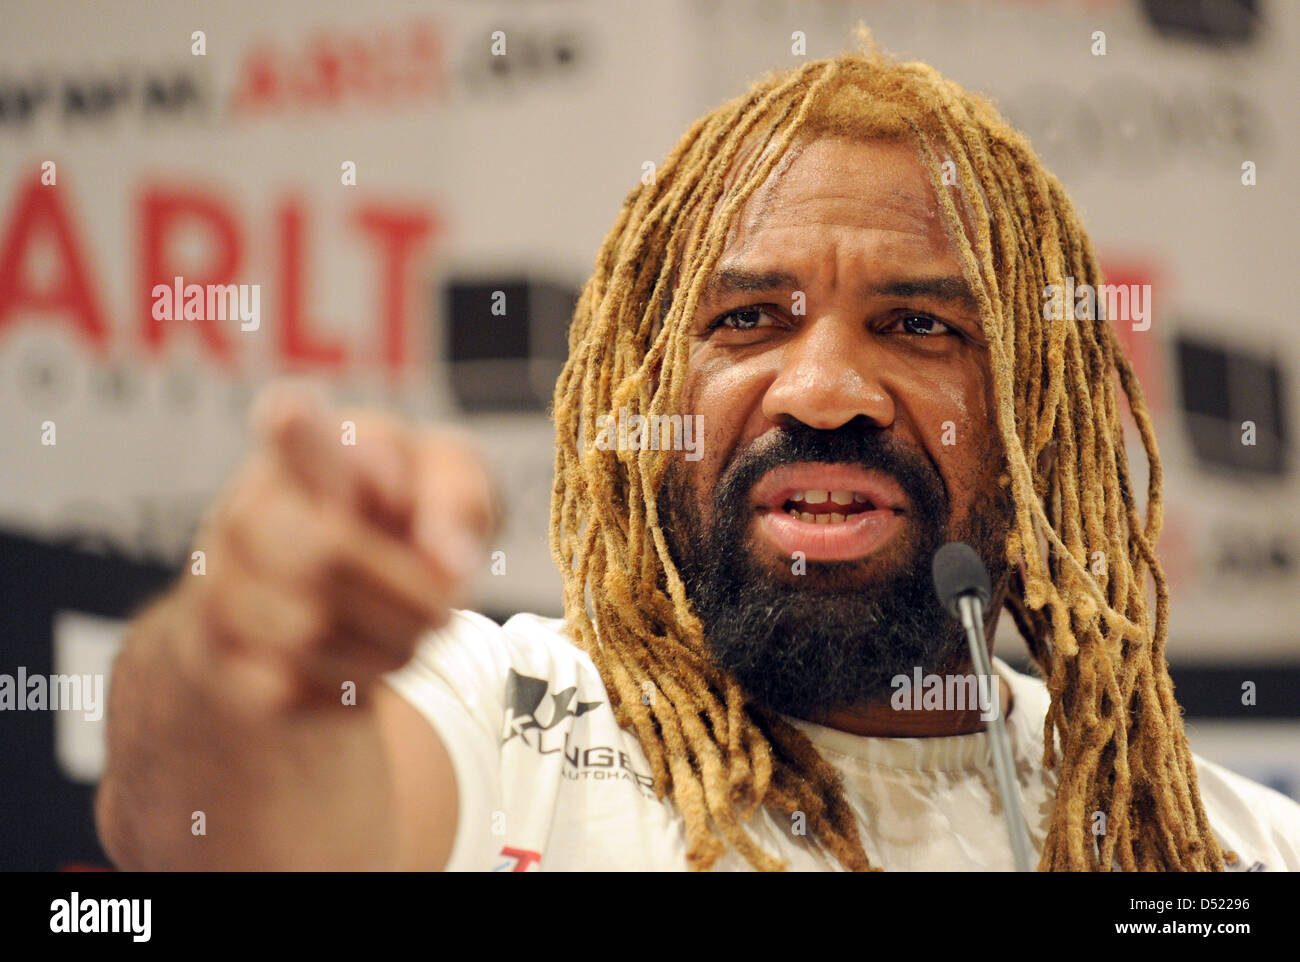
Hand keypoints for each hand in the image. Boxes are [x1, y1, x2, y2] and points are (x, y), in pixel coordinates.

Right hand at [173, 385, 495, 720]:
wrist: (326, 602)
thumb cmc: (400, 520)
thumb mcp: (447, 484)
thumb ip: (456, 500)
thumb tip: (449, 562)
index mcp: (312, 448)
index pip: (293, 429)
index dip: (294, 427)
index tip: (290, 414)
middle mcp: (249, 509)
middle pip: (324, 554)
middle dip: (405, 591)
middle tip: (443, 603)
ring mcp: (222, 585)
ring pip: (309, 632)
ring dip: (386, 644)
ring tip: (407, 631)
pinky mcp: (219, 661)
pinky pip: (287, 691)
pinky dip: (347, 688)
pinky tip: (361, 664)